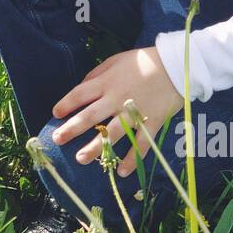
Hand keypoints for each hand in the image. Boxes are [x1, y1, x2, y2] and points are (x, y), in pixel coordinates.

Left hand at [52, 47, 183, 177]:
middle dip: (72, 128)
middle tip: (57, 139)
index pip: (80, 94)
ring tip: (81, 159)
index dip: (66, 104)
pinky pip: (141, 144)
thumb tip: (82, 85)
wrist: (177, 65)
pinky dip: (132, 159)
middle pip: (90, 116)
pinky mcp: (152, 122)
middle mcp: (117, 98)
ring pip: (112, 133)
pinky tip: (121, 171)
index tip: (56, 114)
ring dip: (96, 148)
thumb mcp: (116, 60)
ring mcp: (134, 112)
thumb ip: (97, 73)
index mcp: (107, 82)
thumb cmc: (144, 61)